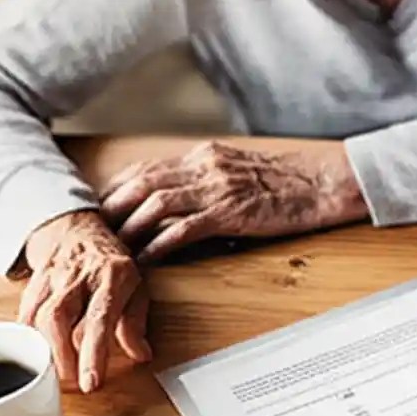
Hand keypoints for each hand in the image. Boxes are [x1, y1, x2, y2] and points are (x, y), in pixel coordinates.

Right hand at [19, 211, 151, 392]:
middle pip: (59, 318)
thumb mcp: (135, 288)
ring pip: (37, 316)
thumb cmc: (110, 264)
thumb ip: (134, 324)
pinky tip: (34, 350)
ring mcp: (53, 278)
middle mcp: (79, 276)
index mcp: (112, 277)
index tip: (91, 382)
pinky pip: (24, 313)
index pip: (100, 319)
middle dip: (61, 355)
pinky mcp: (33, 283)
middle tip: (71, 380)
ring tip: (55, 369)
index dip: (94, 353)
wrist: (77, 229)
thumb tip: (140, 356)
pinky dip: (27, 337)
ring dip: (43, 349)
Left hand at [99, 141, 367, 262]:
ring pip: (156, 204)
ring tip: (112, 249)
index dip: (117, 188)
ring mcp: (217, 187)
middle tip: (92, 232)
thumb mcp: (240, 172)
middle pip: (142, 183)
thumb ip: (210, 181)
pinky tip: (146, 259)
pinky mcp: (231, 211)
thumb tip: (183, 204)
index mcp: (205, 155)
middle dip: (112, 207)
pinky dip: (160, 243)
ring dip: (129, 227)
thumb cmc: (289, 183)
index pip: (147, 168)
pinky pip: (185, 227)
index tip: (99, 208)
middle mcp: (204, 166)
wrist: (324, 183)